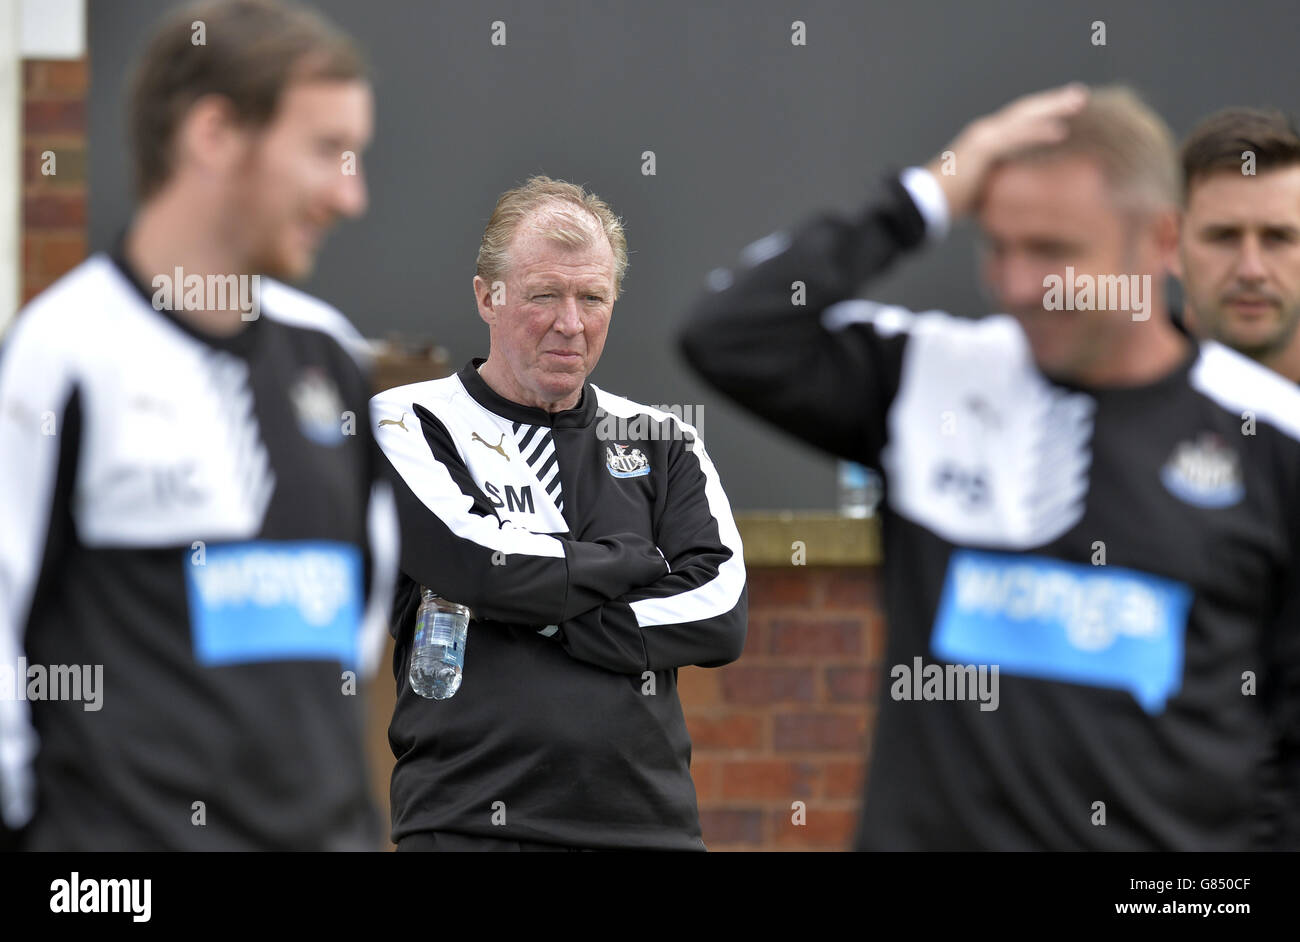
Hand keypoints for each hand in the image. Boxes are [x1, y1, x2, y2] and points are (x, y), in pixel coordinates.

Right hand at [924, 83, 1088, 218]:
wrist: (925, 203)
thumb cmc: (948, 202)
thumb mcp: (980, 188)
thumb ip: (997, 184)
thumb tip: (1011, 196)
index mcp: (983, 140)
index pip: (1017, 119)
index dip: (1040, 112)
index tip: (1064, 108)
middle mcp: (984, 132)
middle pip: (1024, 110)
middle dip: (1053, 102)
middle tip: (1079, 95)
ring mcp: (983, 137)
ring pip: (1024, 117)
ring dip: (1053, 108)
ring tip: (1077, 102)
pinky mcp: (982, 148)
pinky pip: (1017, 137)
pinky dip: (1039, 132)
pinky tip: (1061, 130)